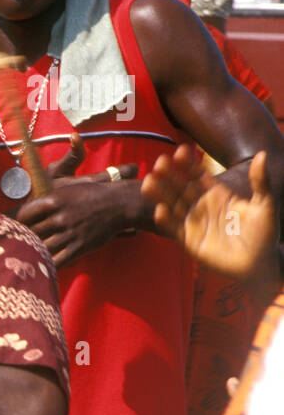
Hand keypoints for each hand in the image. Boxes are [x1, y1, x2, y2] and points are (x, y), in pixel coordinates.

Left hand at [15, 140, 139, 266]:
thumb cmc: (90, 195)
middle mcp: (59, 216)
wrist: (118, 204)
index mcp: (53, 200)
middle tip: (14, 245)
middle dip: (22, 239)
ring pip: (42, 247)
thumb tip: (27, 210)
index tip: (15, 227)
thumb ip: (46, 201)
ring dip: (32, 253)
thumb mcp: (66, 190)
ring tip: (25, 257)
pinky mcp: (79, 246)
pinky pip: (58, 260)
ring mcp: (69, 232)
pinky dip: (48, 264)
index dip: (17, 222)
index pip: (24, 214)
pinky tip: (42, 266)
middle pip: (31, 232)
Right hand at [141, 145, 277, 283]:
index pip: (198, 175)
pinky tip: (160, 209)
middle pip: (180, 187)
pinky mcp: (188, 240)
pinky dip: (165, 220)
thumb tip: (262, 155)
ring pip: (171, 205)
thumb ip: (259, 181)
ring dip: (160, 194)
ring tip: (149, 182)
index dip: (188, 163)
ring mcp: (193, 223)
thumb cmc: (264, 235)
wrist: (259, 263)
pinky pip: (173, 229)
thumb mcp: (264, 205)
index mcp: (216, 195)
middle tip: (160, 162)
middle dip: (169, 175)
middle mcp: (201, 206)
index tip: (181, 150)